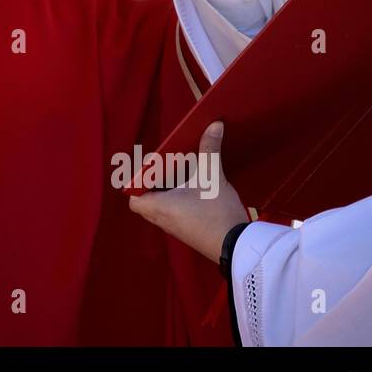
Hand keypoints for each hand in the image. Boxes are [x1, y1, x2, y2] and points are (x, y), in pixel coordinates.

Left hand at [127, 121, 248, 262]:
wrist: (238, 247)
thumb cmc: (217, 213)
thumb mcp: (212, 177)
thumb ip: (210, 150)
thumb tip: (214, 124)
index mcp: (159, 206)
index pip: (133, 197)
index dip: (137, 183)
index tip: (149, 169)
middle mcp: (163, 219)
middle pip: (146, 200)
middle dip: (154, 183)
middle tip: (166, 167)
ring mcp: (175, 229)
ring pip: (161, 207)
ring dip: (168, 192)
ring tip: (181, 175)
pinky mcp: (188, 233)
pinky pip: (174, 214)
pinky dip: (179, 202)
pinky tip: (196, 190)